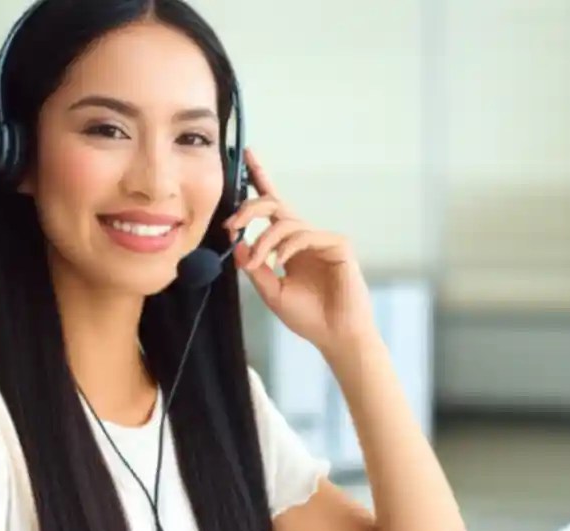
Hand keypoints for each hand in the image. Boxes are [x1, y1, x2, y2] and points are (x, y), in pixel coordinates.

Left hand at [224, 149, 376, 359]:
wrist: (335, 336)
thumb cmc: (308, 317)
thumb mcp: (271, 291)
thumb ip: (254, 266)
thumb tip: (236, 243)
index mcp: (289, 243)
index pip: (272, 205)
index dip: (260, 178)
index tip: (246, 156)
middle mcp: (305, 236)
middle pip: (275, 204)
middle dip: (249, 208)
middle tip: (231, 225)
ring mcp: (322, 239)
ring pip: (286, 221)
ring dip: (263, 241)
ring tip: (257, 263)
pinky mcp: (338, 245)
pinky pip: (305, 235)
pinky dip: (287, 247)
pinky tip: (281, 264)